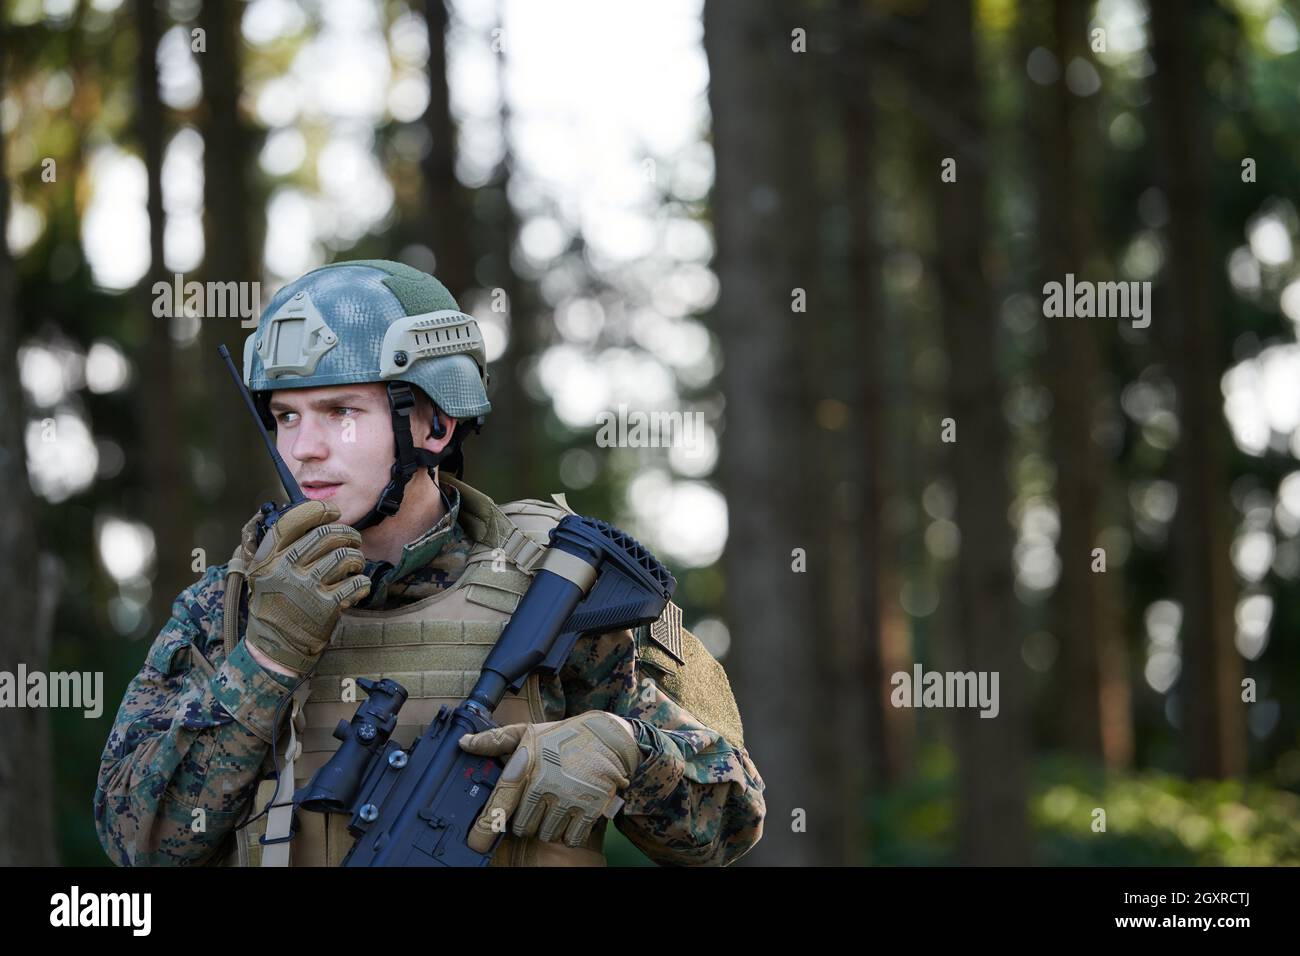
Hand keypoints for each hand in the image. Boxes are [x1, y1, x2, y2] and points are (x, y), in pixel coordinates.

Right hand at [243, 499, 370, 674]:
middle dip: (347, 534)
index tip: (333, 512)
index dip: (318, 510)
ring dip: (356, 557)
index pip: (294, 520)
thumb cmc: (275, 604)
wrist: (275, 646)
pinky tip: (356, 585)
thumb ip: (283, 547)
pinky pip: (356, 582)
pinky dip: (361, 582)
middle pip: (327, 534)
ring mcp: (306, 587)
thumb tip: (315, 517)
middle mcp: (285, 568)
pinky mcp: (326, 606)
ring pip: (345, 555)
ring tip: (354, 564)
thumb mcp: (265, 572)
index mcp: (268, 557)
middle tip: (352, 540)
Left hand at [459, 711, 642, 852]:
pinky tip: (571, 814)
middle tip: (537, 805)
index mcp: (529, 765)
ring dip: (548, 826)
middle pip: (523, 826)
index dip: (486, 825)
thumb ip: (495, 740)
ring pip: (546, 832)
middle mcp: (547, 783)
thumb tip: (464, 744)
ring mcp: (570, 797)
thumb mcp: (528, 732)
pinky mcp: (591, 808)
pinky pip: (570, 837)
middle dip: (527, 820)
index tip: (476, 842)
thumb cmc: (564, 735)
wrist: (609, 736)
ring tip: (555, 805)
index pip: (502, 800)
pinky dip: (568, 832)